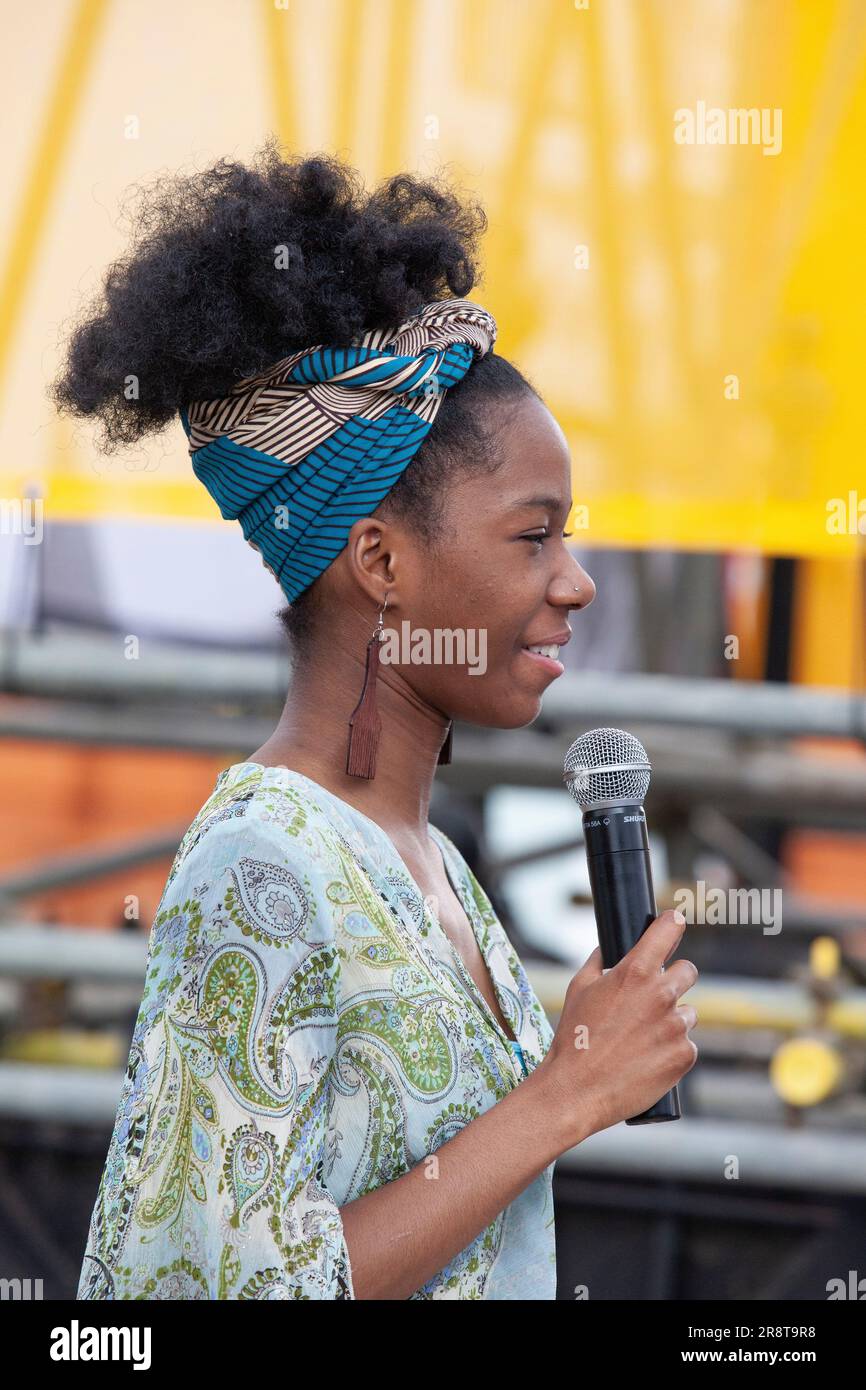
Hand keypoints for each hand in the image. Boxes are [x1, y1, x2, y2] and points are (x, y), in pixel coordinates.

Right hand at [536, 909, 698, 1146]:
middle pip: (688, 970)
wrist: (577, 1090)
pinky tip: (648, 1059)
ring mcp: (676, 1026)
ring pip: (688, 1012)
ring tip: (642, 1039)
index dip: (672, 925)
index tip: (675, 924)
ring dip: (672, 1020)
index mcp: (635, 972)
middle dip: (674, 979)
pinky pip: (686, 1044)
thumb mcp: (578, 990)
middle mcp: (661, 994)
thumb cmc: (574, 1038)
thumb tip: (605, 951)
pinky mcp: (684, 1055)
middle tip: (655, 996)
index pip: (669, 930)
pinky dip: (672, 1050)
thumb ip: (597, 963)